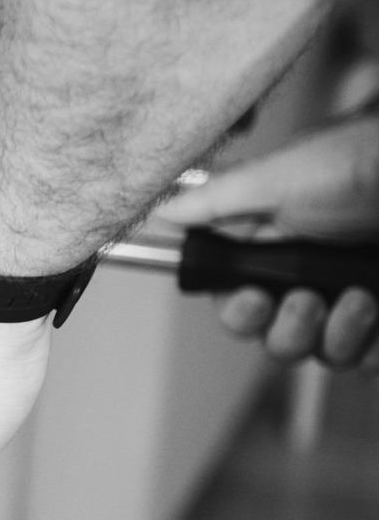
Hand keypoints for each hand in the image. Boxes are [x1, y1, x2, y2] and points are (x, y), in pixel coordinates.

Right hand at [158, 112, 378, 367]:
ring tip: (357, 300)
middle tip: (303, 301)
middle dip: (284, 330)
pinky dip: (368, 343)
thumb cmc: (361, 161)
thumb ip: (216, 201)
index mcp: (274, 247)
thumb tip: (162, 213)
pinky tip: (376, 308)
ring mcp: (351, 298)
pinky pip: (367, 358)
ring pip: (319, 353)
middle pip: (272, 337)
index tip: (250, 298)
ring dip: (333, 336)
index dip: (237, 310)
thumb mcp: (280, 175)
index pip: (234, 299)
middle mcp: (310, 276)